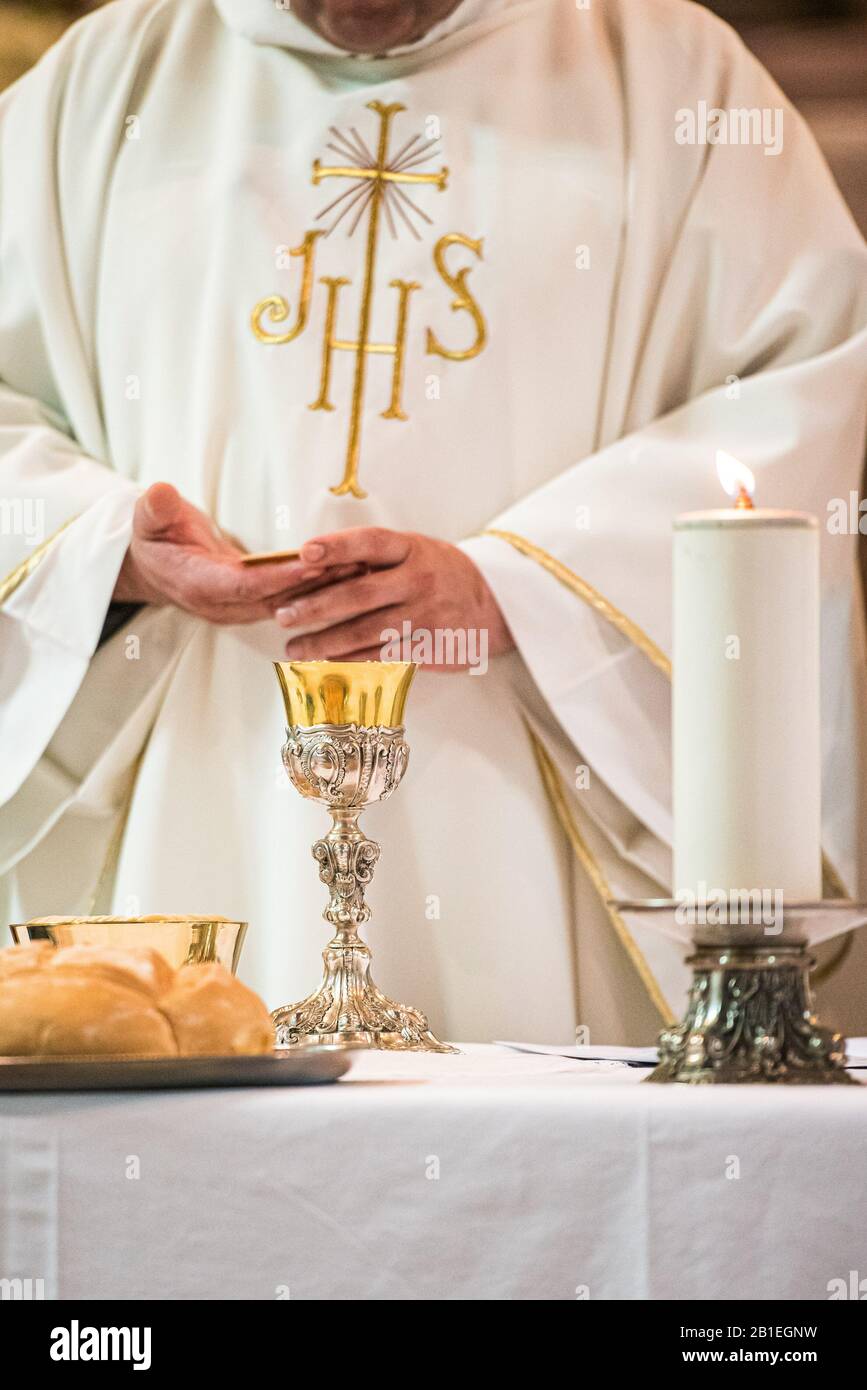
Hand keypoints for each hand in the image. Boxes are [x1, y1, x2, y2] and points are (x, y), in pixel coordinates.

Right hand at [113, 483, 354, 621]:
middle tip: (356, 563)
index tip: (311, 561)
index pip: (245, 585)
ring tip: (364, 567)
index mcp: (198, 585)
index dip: (279, 576)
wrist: (154, 570)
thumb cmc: (153, 540)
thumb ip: (155, 508)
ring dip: (326, 588)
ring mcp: (240, 610)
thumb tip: (159, 493)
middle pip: (277, 598)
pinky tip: (351, 573)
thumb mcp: (146, 519)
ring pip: (290, 603)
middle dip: (316, 584)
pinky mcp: (255, 606)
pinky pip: (292, 600)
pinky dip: (319, 588)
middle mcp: (223, 605)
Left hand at [275, 527, 513, 668]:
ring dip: (325, 642)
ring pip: (366, 631)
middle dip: (315, 606)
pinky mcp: (429, 647)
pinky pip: (383, 655)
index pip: (370, 543)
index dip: (336, 547)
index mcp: (413, 549)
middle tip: (282, 617)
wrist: (494, 606)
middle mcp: (419, 580)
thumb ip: (375, 558)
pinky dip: (352, 659)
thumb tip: (314, 564)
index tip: (303, 553)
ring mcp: (425, 616)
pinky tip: (328, 662)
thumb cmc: (440, 574)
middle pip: (359, 594)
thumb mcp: (416, 552)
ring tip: (294, 648)